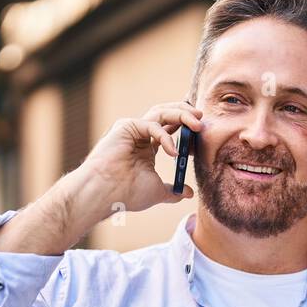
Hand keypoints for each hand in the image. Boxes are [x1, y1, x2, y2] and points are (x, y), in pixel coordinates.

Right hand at [79, 99, 203, 213]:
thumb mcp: (157, 192)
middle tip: (202, 119)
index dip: (186, 127)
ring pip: (160, 112)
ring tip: (196, 124)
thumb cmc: (126, 193)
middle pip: (167, 115)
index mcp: (147, 147)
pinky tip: (173, 152)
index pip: (170, 128)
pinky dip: (165, 136)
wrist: (105, 194)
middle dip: (185, 113)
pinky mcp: (126, 126)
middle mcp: (140, 135)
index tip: (202, 131)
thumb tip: (188, 193)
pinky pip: (151, 124)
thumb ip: (173, 190)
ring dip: (181, 114)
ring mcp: (132, 129)